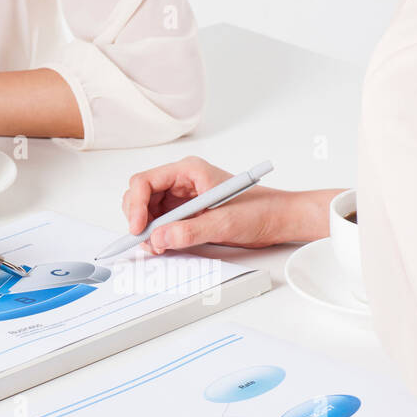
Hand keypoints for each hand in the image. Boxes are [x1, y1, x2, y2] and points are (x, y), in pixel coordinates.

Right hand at [121, 156, 330, 253]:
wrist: (280, 219)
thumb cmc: (260, 211)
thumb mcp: (224, 223)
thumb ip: (190, 231)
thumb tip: (159, 238)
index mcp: (188, 171)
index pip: (145, 181)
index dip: (136, 205)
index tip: (138, 228)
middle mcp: (182, 180)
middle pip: (141, 194)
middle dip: (138, 218)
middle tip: (145, 241)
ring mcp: (183, 196)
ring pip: (148, 209)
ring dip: (147, 228)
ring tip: (157, 246)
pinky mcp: (187, 211)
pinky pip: (162, 220)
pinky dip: (157, 234)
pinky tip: (164, 245)